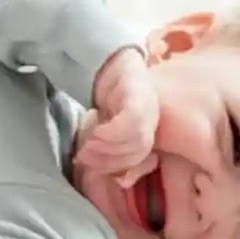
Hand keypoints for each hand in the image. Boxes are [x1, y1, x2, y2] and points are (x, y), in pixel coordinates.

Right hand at [77, 47, 159, 187]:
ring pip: (138, 139)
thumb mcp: (107, 130)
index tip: (105, 174)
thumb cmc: (106, 99)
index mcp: (150, 129)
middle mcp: (154, 117)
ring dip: (109, 149)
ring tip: (86, 148)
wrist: (103, 59)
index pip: (146, 159)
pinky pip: (132, 120)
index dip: (126, 170)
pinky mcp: (137, 89)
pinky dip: (112, 133)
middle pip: (141, 150)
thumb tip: (119, 180)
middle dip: (111, 161)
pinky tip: (94, 134)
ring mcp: (148, 103)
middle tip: (85, 160)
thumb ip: (112, 151)